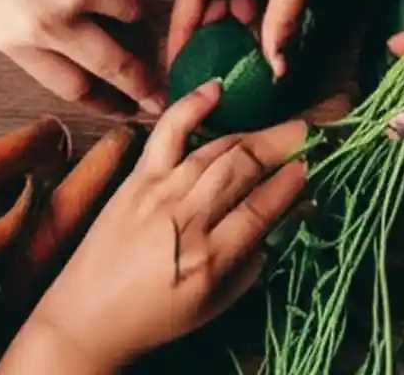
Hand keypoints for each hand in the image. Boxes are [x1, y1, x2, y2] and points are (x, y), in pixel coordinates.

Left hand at [0, 0, 162, 116]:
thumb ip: (36, 12)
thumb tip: (80, 15)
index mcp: (8, 39)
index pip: (65, 87)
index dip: (101, 101)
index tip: (122, 106)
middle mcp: (33, 34)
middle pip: (97, 78)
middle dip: (134, 92)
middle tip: (158, 99)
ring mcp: (59, 9)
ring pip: (118, 46)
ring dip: (142, 48)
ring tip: (155, 44)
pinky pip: (126, 1)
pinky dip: (135, 2)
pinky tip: (136, 1)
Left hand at [0, 82, 306, 371]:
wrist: (89, 315)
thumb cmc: (161, 314)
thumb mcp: (219, 300)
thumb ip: (258, 256)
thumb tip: (295, 208)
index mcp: (209, 260)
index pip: (262, 208)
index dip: (292, 182)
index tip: (314, 165)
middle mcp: (184, 221)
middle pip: (242, 169)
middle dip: (283, 145)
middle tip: (312, 133)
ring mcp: (158, 193)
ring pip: (215, 150)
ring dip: (255, 134)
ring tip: (284, 127)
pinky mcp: (136, 178)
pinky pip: (167, 133)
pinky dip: (192, 105)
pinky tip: (218, 89)